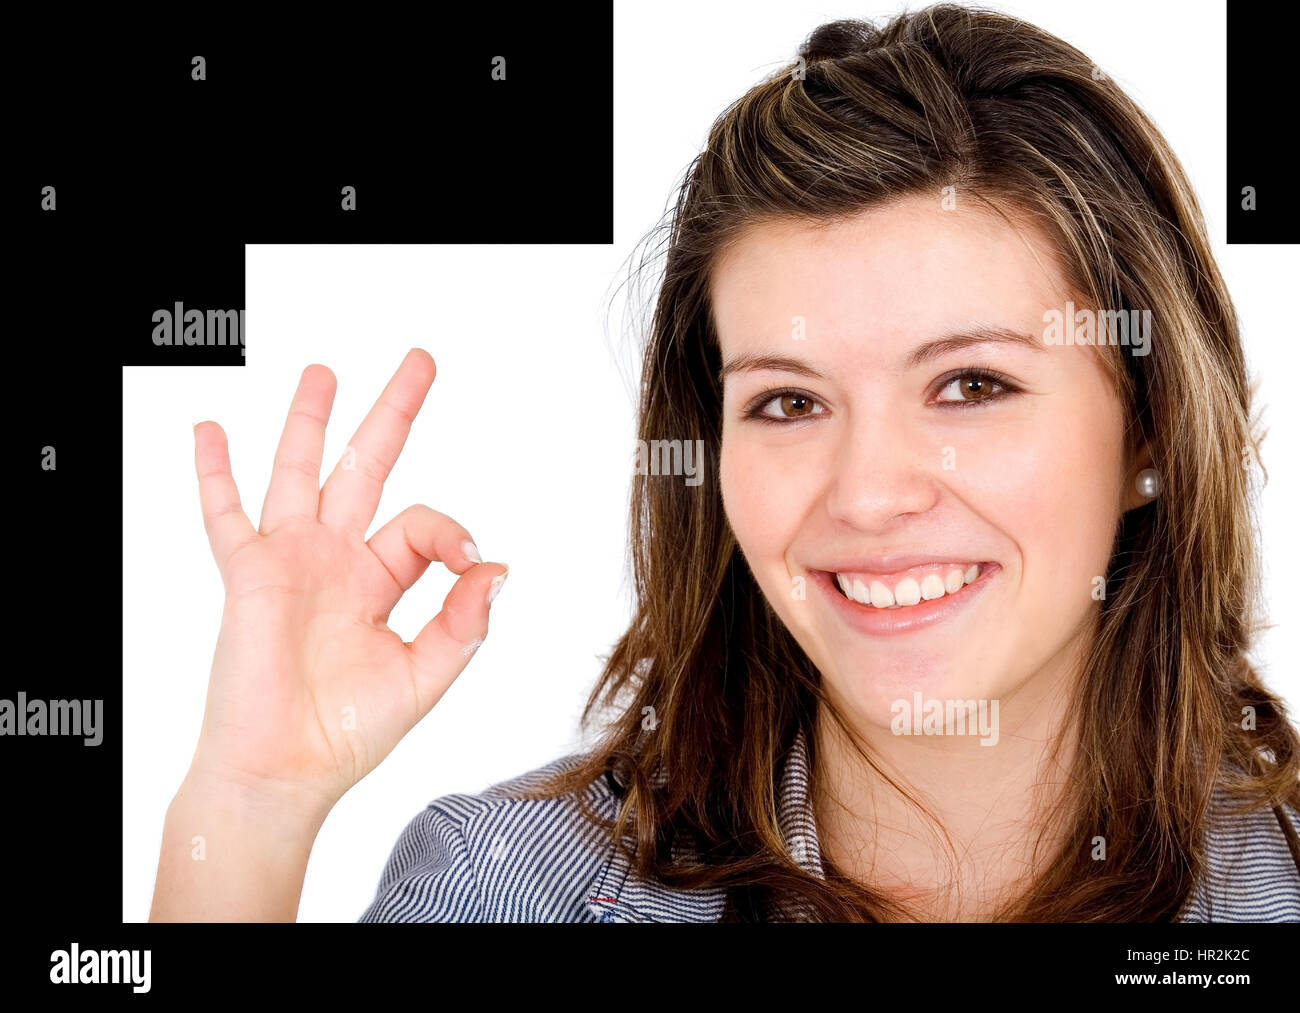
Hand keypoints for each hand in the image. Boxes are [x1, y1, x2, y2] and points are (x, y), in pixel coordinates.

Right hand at [186, 349, 505, 820]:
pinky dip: (214, 474)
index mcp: (380, 582)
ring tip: (323, 372)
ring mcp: (291, 561)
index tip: (469, 561)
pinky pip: (225, 515)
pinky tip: (210, 431)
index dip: (450, 531)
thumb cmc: (347, 733)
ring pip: (301, 472)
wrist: (283, 772)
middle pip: (368, 468)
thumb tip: (498, 567)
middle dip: (393, 414)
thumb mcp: (425, 676)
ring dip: (311, 421)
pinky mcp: (250, 575)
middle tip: (420, 362)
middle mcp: (337, 561)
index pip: (422, 525)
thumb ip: (463, 621)